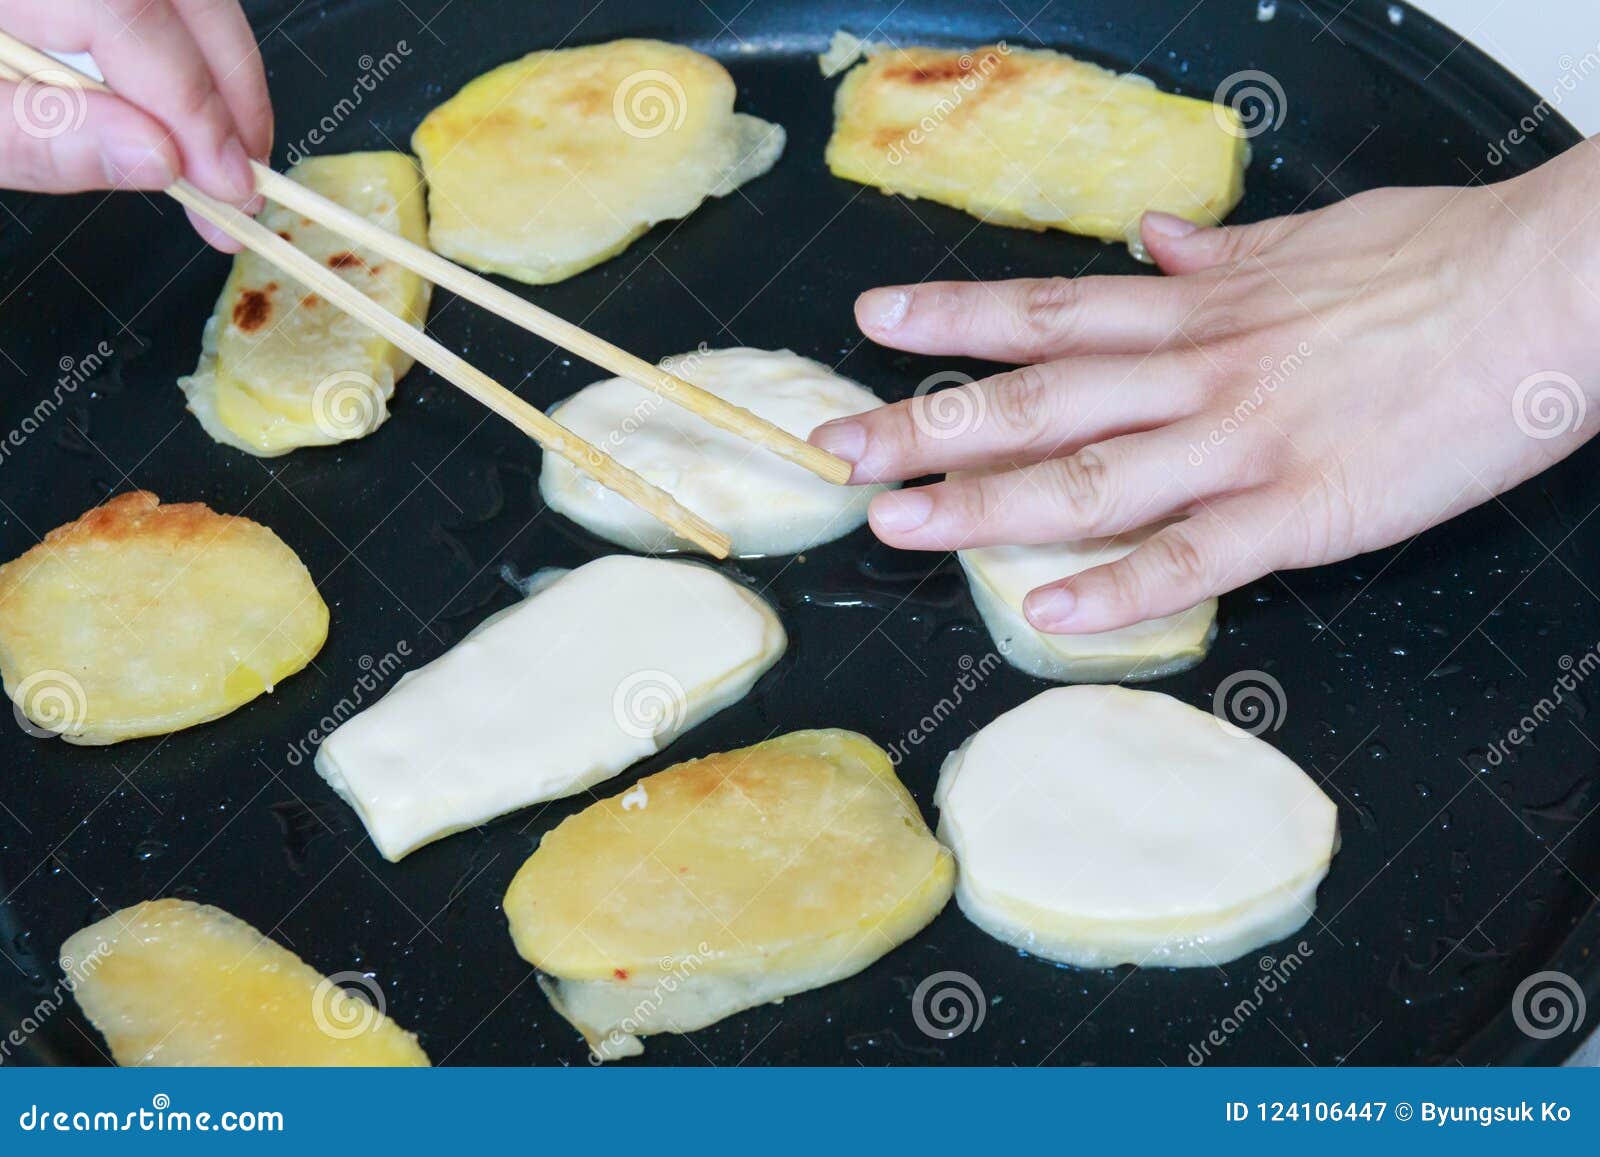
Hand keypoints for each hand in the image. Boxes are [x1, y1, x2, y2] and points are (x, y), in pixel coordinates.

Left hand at [0, 0, 271, 249]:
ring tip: (224, 161)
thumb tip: (158, 161)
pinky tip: (186, 116)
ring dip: (222, 76)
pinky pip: (167, 8)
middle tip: (246, 184)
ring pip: (189, 0)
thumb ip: (41, 137)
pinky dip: (190, 56)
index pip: (132, 15)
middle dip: (234, 91)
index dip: (194, 106)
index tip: (229, 187)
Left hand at [810, 141, 1599, 634]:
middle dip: (927, 422)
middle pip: (1035, 398)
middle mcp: (1199, 372)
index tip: (874, 322)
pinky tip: (1046, 609)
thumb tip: (1150, 244)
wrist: (1557, 292)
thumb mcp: (1312, 241)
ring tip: (894, 521)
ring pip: (1087, 475)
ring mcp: (1244, 442)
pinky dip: (1117, 587)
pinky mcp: (1305, 509)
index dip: (954, 319)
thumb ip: (1219, 258)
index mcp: (1201, 311)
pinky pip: (1192, 555)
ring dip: (981, 501)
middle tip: (837, 443)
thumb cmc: (1442, 263)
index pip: (1048, 314)